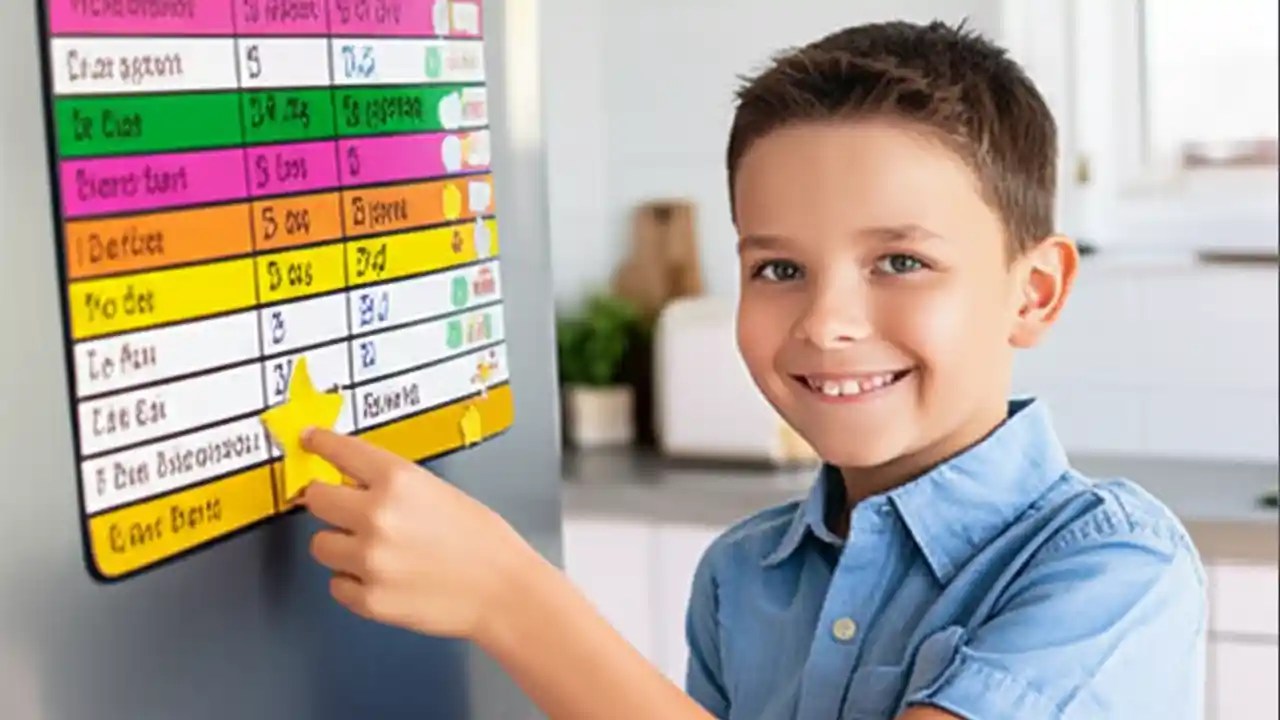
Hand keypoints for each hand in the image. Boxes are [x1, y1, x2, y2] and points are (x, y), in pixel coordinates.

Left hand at [298, 428, 533, 640]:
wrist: (503, 591)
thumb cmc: (483, 542)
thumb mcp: (439, 491)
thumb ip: (392, 485)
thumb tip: (352, 482)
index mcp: (399, 480)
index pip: (339, 451)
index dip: (320, 444)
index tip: (309, 441)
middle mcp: (377, 515)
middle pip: (315, 498)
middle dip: (327, 501)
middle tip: (344, 510)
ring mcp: (369, 559)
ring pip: (320, 544)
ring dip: (340, 545)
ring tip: (375, 551)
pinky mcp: (368, 598)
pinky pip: (336, 583)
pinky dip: (353, 581)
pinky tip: (383, 576)